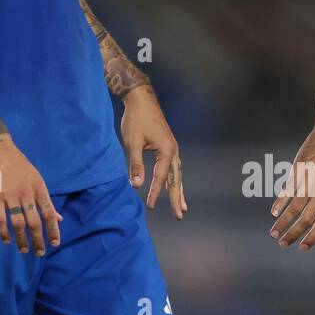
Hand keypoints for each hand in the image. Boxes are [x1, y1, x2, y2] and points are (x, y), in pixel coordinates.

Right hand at [0, 134, 62, 254]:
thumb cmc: (18, 164)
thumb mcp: (36, 178)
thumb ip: (45, 199)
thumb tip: (58, 218)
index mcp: (39, 188)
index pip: (49, 213)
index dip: (53, 230)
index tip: (55, 243)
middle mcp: (26, 194)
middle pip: (35, 222)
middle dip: (38, 240)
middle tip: (39, 252)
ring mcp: (10, 196)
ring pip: (18, 224)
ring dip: (21, 240)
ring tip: (23, 250)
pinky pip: (0, 219)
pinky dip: (3, 232)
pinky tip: (6, 240)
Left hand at [122, 85, 186, 217]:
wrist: (141, 99)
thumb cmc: (136, 119)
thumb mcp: (133, 143)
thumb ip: (136, 165)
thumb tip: (137, 185)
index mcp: (166, 151)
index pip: (160, 177)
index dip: (155, 193)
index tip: (150, 206)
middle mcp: (173, 151)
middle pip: (176, 179)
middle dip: (177, 198)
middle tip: (179, 215)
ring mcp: (172, 148)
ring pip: (177, 174)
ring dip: (179, 190)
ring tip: (182, 206)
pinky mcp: (168, 146)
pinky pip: (173, 168)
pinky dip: (173, 179)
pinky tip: (173, 186)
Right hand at [270, 132, 314, 249]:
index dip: (313, 238)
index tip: (302, 248)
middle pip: (306, 219)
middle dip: (293, 234)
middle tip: (282, 244)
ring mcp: (310, 182)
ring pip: (295, 208)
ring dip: (283, 222)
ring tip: (273, 233)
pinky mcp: (299, 172)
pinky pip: (288, 191)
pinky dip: (280, 203)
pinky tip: (274, 213)